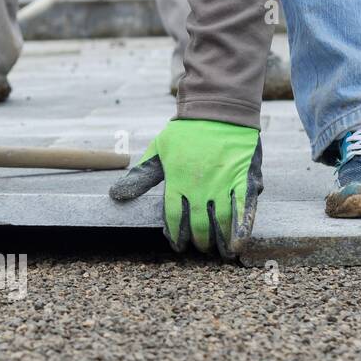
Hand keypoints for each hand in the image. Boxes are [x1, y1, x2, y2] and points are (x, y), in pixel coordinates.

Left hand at [109, 119, 262, 257]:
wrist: (218, 106)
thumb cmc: (186, 130)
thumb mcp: (158, 150)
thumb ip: (140, 176)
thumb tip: (115, 195)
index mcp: (177, 181)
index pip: (173, 217)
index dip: (175, 235)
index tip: (178, 245)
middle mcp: (199, 186)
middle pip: (198, 224)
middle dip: (199, 241)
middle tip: (200, 249)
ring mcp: (223, 183)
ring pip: (221, 221)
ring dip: (220, 241)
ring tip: (221, 254)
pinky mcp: (244, 177)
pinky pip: (245, 207)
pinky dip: (243, 227)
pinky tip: (239, 243)